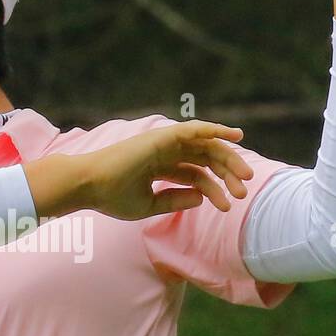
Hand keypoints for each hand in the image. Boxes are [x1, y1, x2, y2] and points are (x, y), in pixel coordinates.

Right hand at [83, 120, 252, 221]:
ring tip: (246, 175)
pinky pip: (195, 129)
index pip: (197, 174)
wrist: (89, 186)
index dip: (215, 189)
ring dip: (228, 157)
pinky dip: (215, 129)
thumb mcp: (150, 204)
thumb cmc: (112, 196)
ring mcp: (165, 142)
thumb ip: (175, 200)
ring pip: (205, 145)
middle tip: (244, 190)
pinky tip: (234, 135)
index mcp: (162, 167)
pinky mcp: (164, 135)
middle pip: (206, 159)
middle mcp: (166, 152)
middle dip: (227, 173)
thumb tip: (202, 198)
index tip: (228, 206)